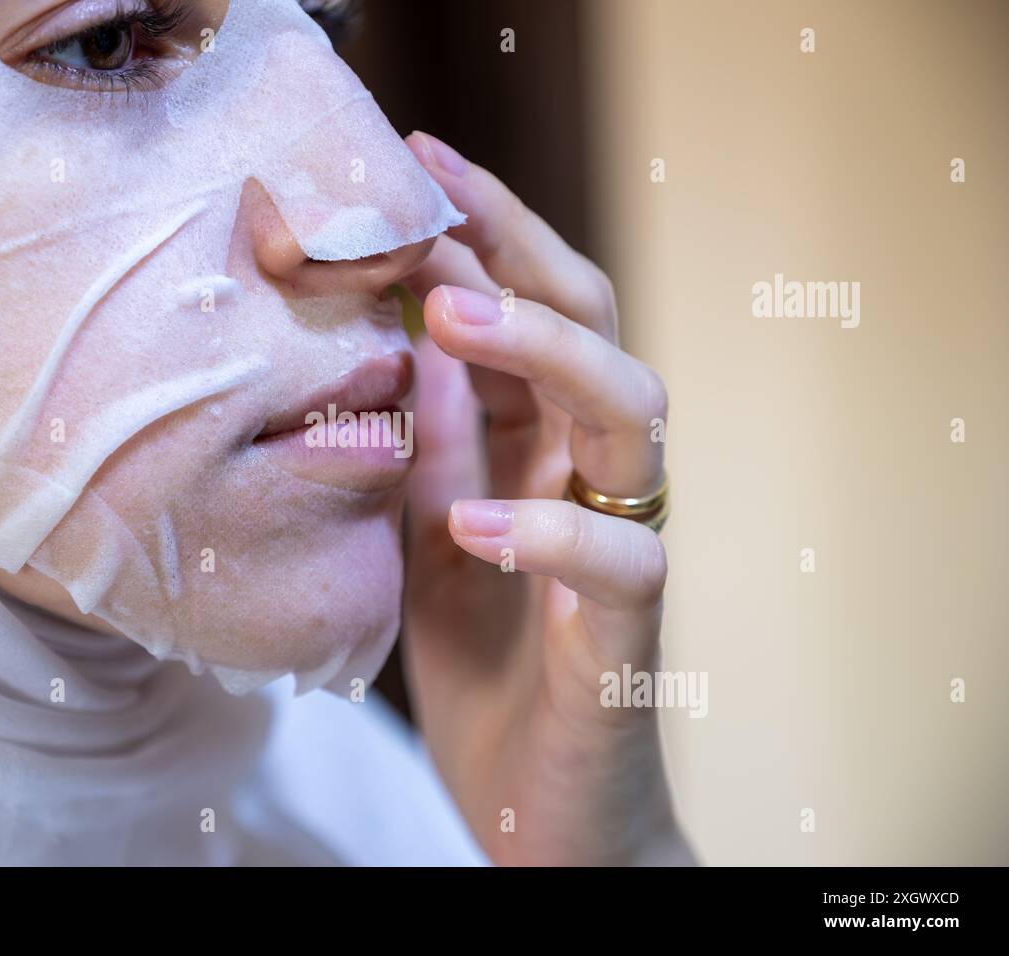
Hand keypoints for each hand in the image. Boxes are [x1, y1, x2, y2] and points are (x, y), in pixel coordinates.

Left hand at [400, 132, 694, 865]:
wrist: (532, 818)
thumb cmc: (485, 669)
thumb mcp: (427, 535)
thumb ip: (435, 441)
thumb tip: (409, 331)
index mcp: (541, 450)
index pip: (533, 316)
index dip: (485, 238)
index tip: (416, 164)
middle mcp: (592, 482)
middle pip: (595, 333)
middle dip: (522, 258)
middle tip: (436, 208)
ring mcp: (618, 553)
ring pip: (631, 419)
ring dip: (545, 357)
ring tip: (450, 318)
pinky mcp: (625, 641)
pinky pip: (620, 566)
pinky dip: (546, 535)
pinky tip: (469, 523)